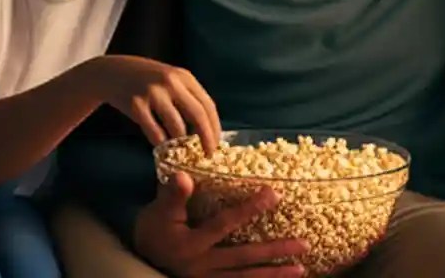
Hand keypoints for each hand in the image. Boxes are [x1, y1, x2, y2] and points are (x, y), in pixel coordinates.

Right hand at [89, 56, 221, 153]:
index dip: (214, 127)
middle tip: (207, 154)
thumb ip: (187, 97)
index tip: (216, 144)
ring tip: (181, 150)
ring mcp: (153, 93)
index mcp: (184, 76)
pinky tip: (161, 146)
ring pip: (176, 126)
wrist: (112, 72)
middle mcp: (171, 82)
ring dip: (181, 143)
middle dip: (206, 138)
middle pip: (197, 115)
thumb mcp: (170, 79)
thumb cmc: (146, 80)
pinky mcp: (136, 105)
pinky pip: (154, 132)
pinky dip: (160, 142)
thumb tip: (206, 128)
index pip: (208, 105)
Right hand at [134, 170, 307, 277]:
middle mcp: (202, 266)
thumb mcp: (160, 211)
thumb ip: (173, 195)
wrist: (141, 258)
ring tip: (301, 270)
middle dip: (274, 252)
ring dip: (274, 275)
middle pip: (243, 259)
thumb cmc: (154, 228)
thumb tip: (183, 175)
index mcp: (191, 244)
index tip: (273, 195)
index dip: (249, 209)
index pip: (224, 225)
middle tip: (303, 244)